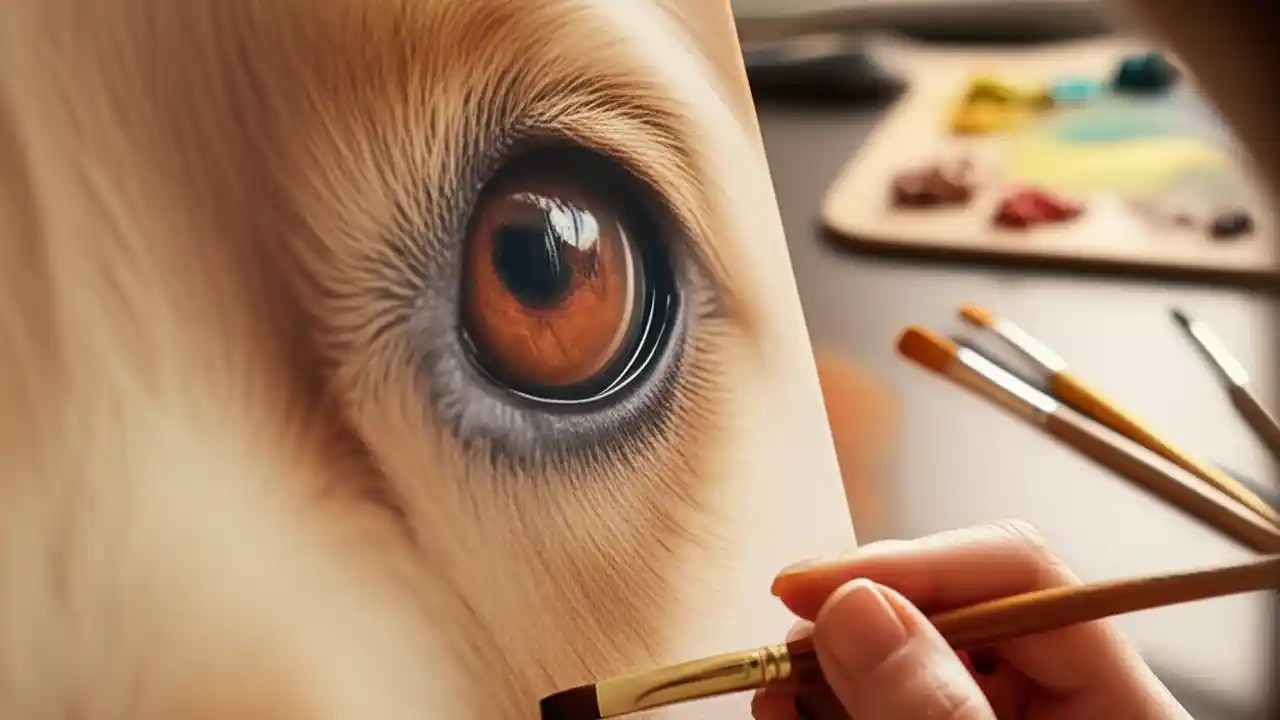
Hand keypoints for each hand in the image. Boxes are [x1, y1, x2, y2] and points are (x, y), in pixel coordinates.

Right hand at [752, 521, 1193, 719]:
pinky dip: (830, 698)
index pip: (1017, 570)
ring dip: (829, 660)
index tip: (810, 586)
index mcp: (1121, 703)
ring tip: (773, 687)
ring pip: (909, 649)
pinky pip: (889, 696)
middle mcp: (1065, 700)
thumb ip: (938, 708)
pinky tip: (792, 707)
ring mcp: (1007, 718)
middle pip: (954, 603)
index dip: (906, 561)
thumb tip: (857, 608)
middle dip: (856, 613)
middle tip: (785, 643)